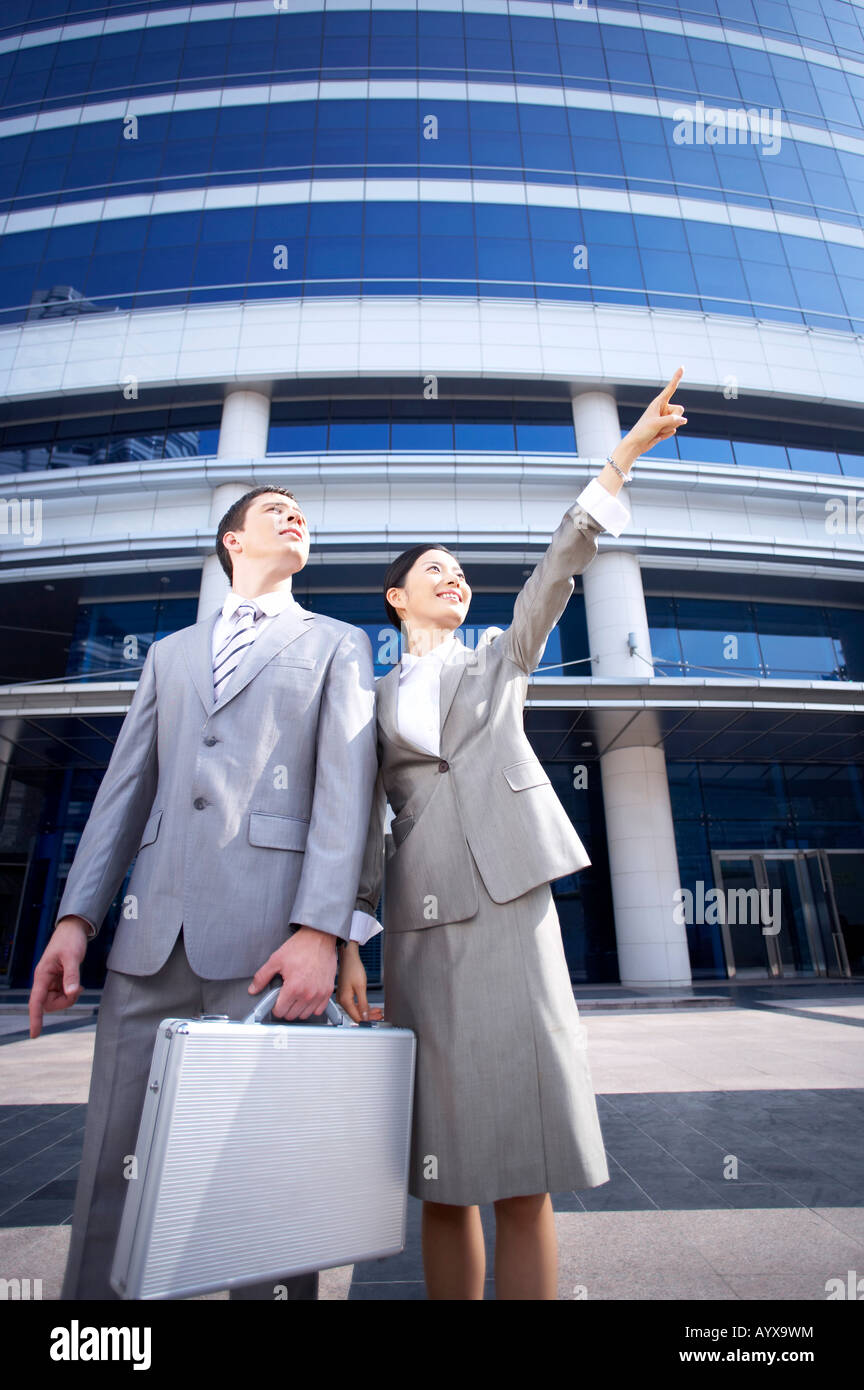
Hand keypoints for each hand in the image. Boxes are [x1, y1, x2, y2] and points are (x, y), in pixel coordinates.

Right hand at [29, 917, 88, 1038]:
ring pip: (57, 1001)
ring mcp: (51, 981)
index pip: (36, 1001)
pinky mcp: (58, 980)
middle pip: (49, 1004)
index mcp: (42, 975)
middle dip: (65, 1002)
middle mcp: (44, 980)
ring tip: (78, 985)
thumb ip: (72, 975)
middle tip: (78, 988)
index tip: (34, 1034)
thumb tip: (71, 992)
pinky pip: (62, 995)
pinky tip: (77, 985)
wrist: (74, 929)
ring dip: (69, 998)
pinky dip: (71, 993)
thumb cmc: (70, 940)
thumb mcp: (73, 957)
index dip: (35, 1018)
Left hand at [248, 925, 338, 1020]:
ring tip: (295, 996)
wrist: (319, 937)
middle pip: (292, 1015)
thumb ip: (262, 977)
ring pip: (305, 1015)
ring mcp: (319, 994)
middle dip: (285, 1007)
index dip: (275, 1006)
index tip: (276, 1000)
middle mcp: (308, 994)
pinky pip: (319, 1010)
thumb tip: (253, 989)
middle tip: (284, 996)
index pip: (280, 1011)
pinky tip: (307, 997)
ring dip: (298, 1009)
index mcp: (293, 987)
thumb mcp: (276, 960)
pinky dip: (312, 1007)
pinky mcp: (328, 991)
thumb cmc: (301, 947)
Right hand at [336, 943, 383, 1023]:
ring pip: (356, 1009)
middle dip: (369, 1016)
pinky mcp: (346, 994)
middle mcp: (342, 1000)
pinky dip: (363, 1006)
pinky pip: (354, 1004)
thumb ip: (363, 1004)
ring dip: (367, 1011)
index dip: (367, 1021)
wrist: (349, 958)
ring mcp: (343, 997)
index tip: (376, 1020)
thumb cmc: (353, 968)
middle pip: (356, 1014)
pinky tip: (370, 1006)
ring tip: (377, 1011)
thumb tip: (365, 1017)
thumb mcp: (361, 987)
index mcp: (345, 1000)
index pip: (356, 1017)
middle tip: (380, 1016)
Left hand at [624, 366, 686, 455]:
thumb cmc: (642, 431)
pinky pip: (674, 430)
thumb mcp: (657, 424)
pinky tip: (657, 435)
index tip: (682, 367)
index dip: (677, 378)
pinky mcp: (666, 427)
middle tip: (659, 425)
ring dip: (668, 428)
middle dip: (674, 419)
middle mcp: (663, 408)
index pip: (671, 388)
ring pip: (679, 421)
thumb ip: (672, 420)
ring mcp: (665, 418)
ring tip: (656, 431)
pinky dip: (666, 434)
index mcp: (658, 402)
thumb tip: (684, 420)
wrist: (636, 445)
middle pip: (680, 410)